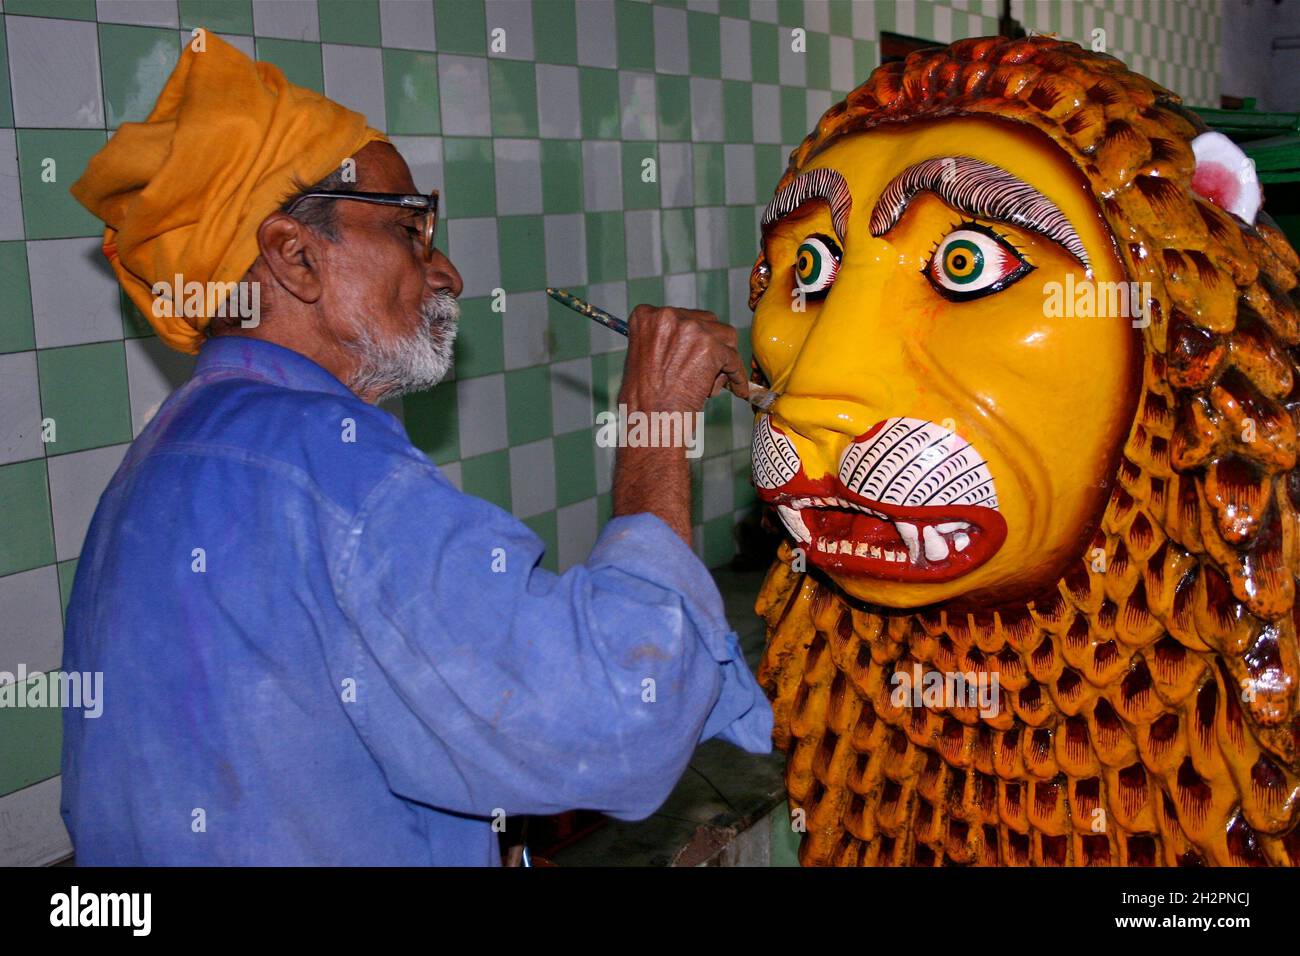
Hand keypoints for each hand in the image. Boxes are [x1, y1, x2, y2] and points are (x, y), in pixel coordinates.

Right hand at [617, 305, 748, 413]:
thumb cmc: (642, 399)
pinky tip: (738, 389)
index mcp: (646, 317)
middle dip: (711, 347)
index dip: (693, 338)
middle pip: (707, 323)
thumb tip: (689, 344)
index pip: (682, 317)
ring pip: (725, 338)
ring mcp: (692, 330)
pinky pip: (734, 360)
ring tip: (710, 386)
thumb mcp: (640, 358)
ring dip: (722, 361)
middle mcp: (668, 317)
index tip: (695, 353)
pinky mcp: (712, 348)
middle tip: (706, 373)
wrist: (649, 420)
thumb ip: (663, 343)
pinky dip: (737, 376)